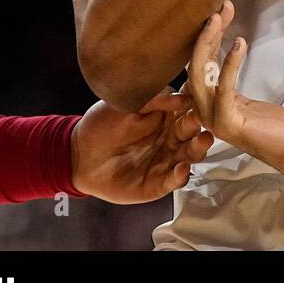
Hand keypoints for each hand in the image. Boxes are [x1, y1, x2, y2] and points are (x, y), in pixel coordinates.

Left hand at [70, 89, 213, 203]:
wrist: (77, 154)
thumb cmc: (102, 124)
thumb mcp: (126, 103)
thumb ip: (154, 99)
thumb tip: (183, 98)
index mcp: (167, 117)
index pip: (189, 109)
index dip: (199, 105)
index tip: (205, 100)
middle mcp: (171, 139)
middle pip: (193, 133)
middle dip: (200, 127)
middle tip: (202, 121)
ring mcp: (166, 161)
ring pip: (190, 156)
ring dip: (198, 149)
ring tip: (202, 140)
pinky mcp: (157, 184)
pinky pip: (173, 180)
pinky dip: (180, 176)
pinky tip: (182, 169)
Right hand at [186, 1, 283, 177]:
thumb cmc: (271, 124)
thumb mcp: (245, 97)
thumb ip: (228, 79)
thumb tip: (224, 49)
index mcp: (206, 104)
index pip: (199, 65)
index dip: (208, 37)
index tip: (221, 11)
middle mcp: (204, 111)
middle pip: (195, 66)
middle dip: (206, 34)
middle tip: (219, 8)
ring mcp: (213, 119)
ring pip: (201, 75)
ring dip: (210, 43)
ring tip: (219, 18)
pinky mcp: (228, 124)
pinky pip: (223, 89)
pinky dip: (230, 64)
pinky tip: (239, 43)